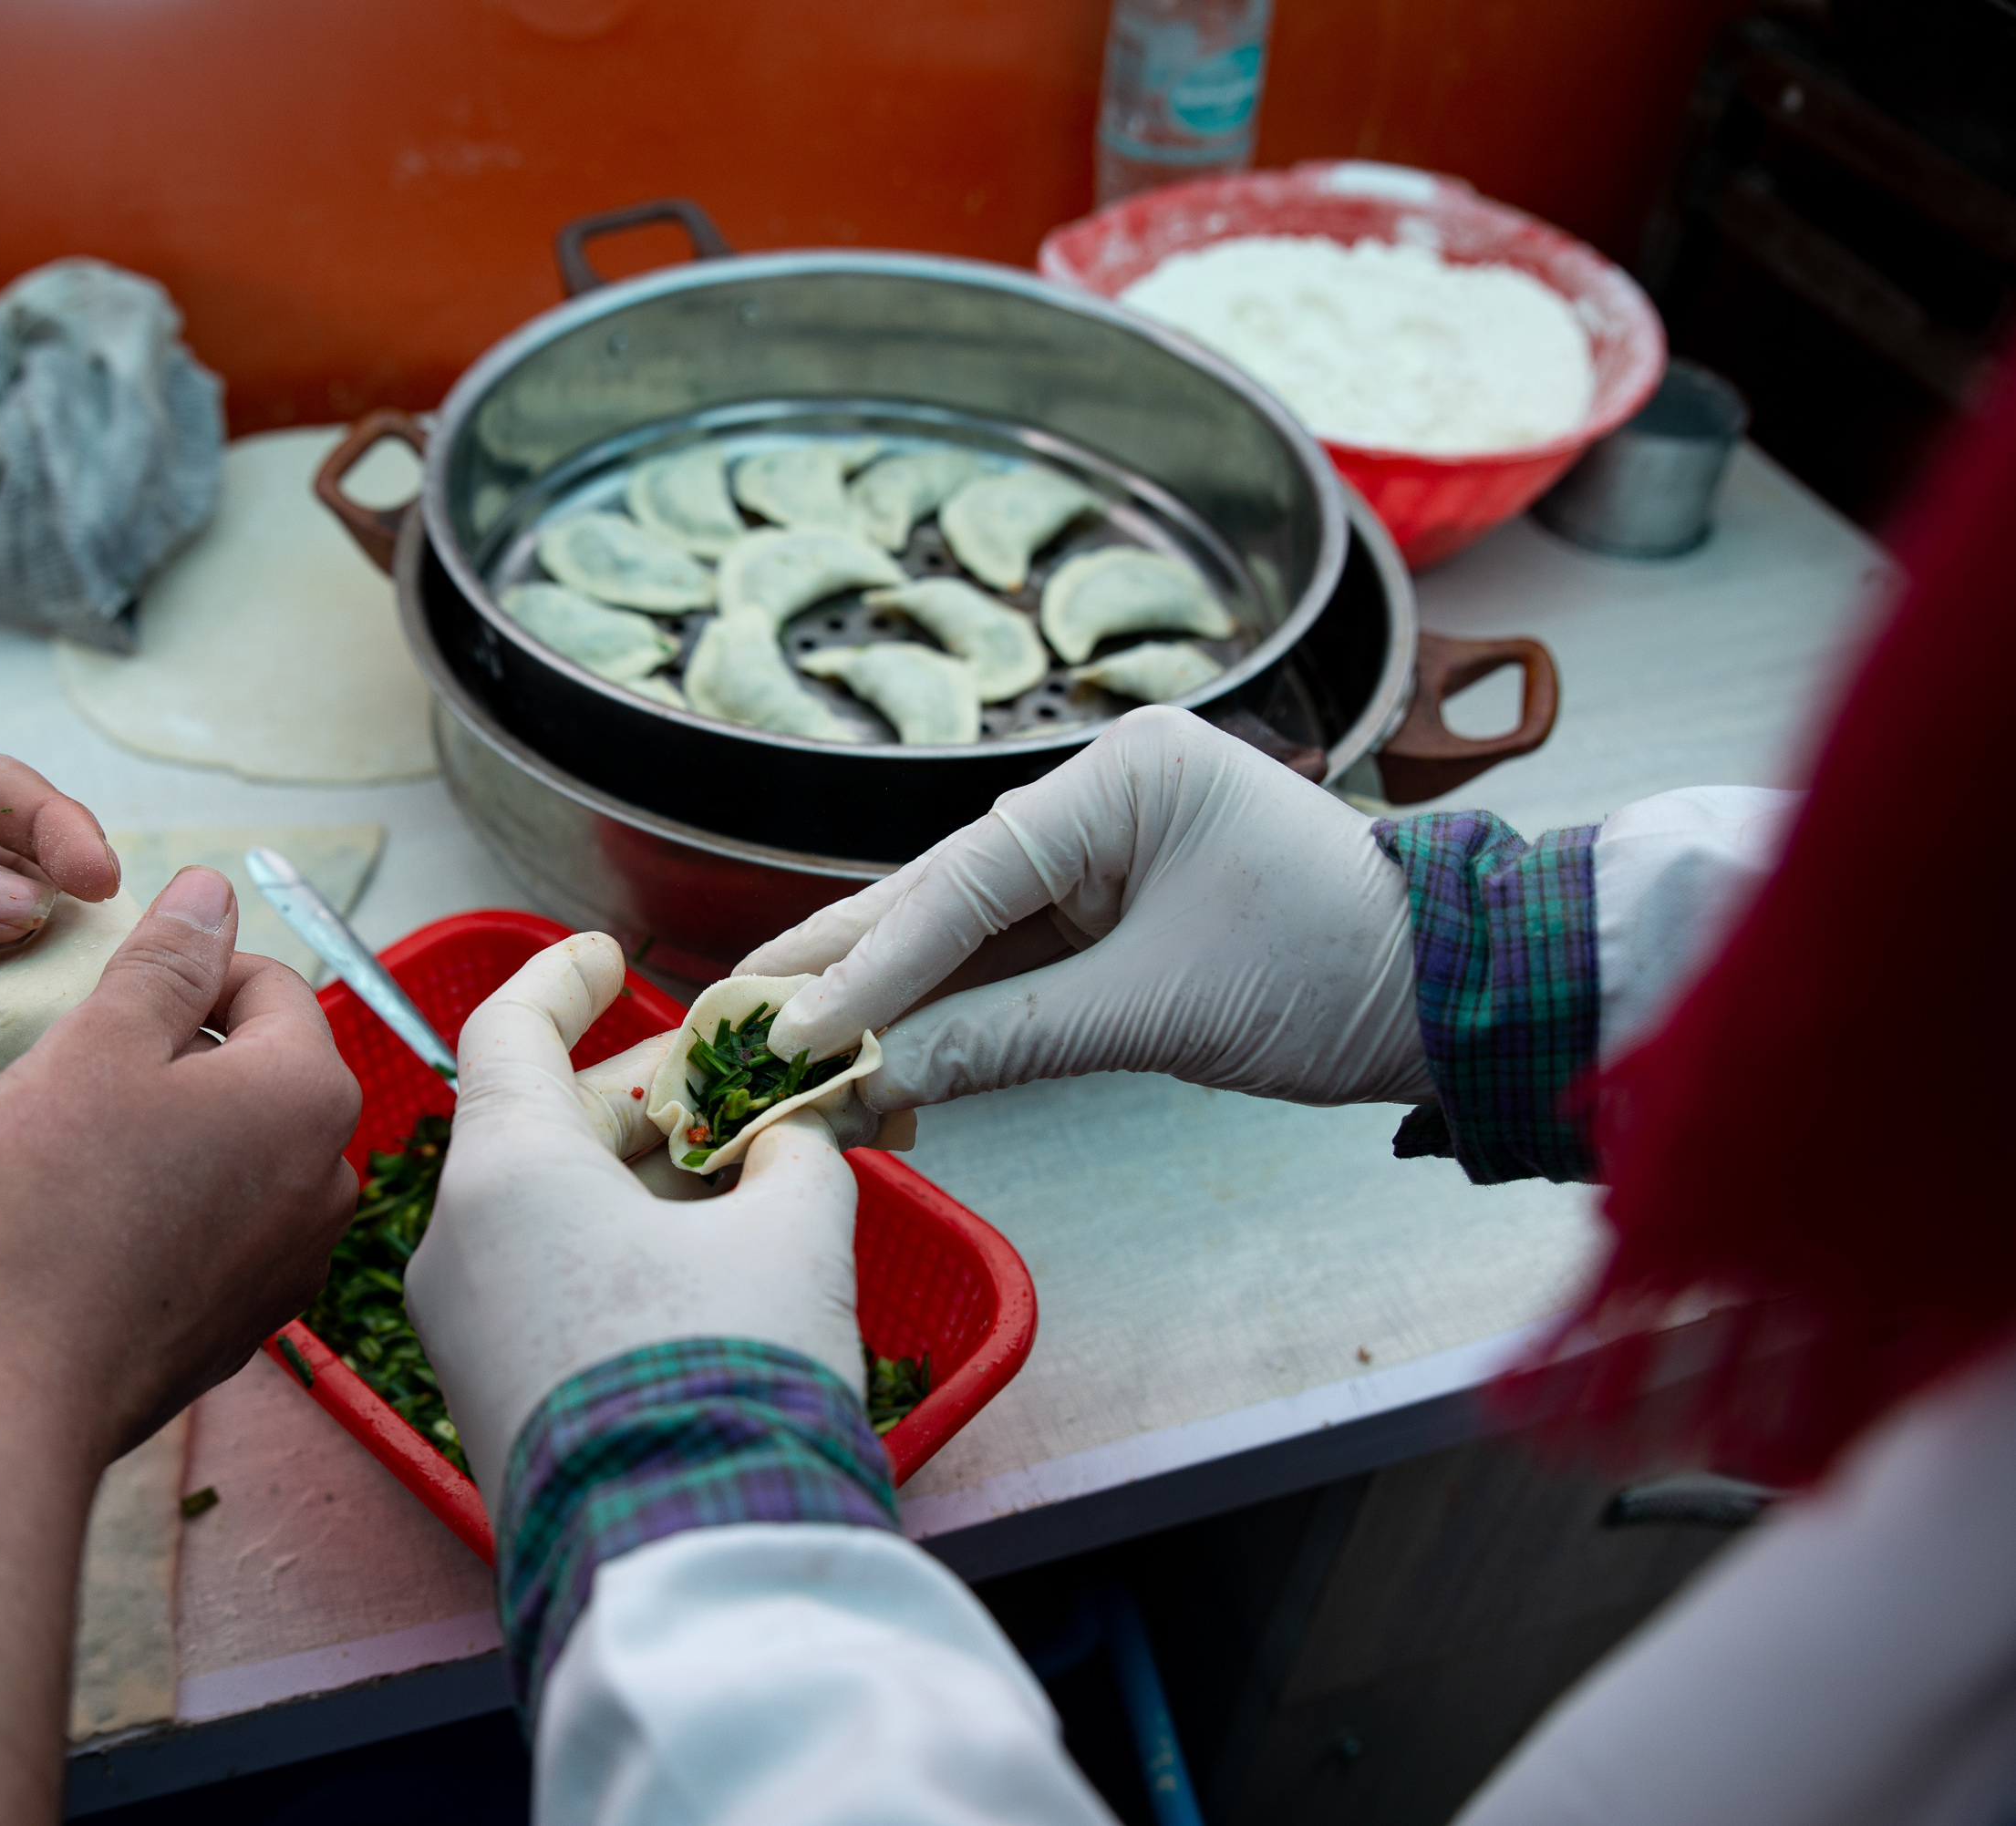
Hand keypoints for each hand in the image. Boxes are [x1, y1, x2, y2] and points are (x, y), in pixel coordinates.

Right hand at [0, 868, 360, 1825]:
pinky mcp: (253, 1318)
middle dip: (180, 1054)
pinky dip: (173, 1205)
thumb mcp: (97, 1045)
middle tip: (78, 1076)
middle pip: (262, 1067)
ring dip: (175, 1129)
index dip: (180, 975)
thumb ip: (167, 961)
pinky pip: (224, 1225)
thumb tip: (215, 891)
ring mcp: (298, 1257)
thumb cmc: (44, 1204)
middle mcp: (331, 1174)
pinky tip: (96, 1225)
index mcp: (310, 1090)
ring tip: (79, 1152)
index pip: (266, 983)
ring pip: (241, 1148)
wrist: (11, 1388)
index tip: (101, 1006)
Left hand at [406, 934, 861, 1491]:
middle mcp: (457, 1241)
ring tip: (745, 1178)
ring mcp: (462, 1329)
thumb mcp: (795, 1232)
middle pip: (540, 1124)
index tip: (607, 956)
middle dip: (644, 1099)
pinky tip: (706, 1262)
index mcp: (506, 1171)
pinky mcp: (489, 1397)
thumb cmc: (728, 1377)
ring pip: (543, 1208)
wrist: (687, 1566)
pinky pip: (539, 1283)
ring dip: (638, 1181)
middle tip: (732, 1088)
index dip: (563, 979)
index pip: (510, 1031)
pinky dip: (612, 1248)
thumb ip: (797, 1157)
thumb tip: (794, 1143)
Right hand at [747, 707, 1434, 1110]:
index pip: (970, 877)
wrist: (1456, 995)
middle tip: (739, 1004)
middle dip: (850, 962)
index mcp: (1127, 774)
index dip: (874, 964)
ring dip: (890, 994)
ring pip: (971, 929)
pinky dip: (955, 1010)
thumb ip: (1007, 1038)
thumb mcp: (1162, 1008)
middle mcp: (1106, 793)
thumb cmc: (1335, 973)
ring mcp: (1110, 846)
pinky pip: (1015, 958)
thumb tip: (877, 1077)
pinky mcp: (1118, 903)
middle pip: (949, 890)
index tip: (796, 1028)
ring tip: (783, 1029)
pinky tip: (879, 1046)